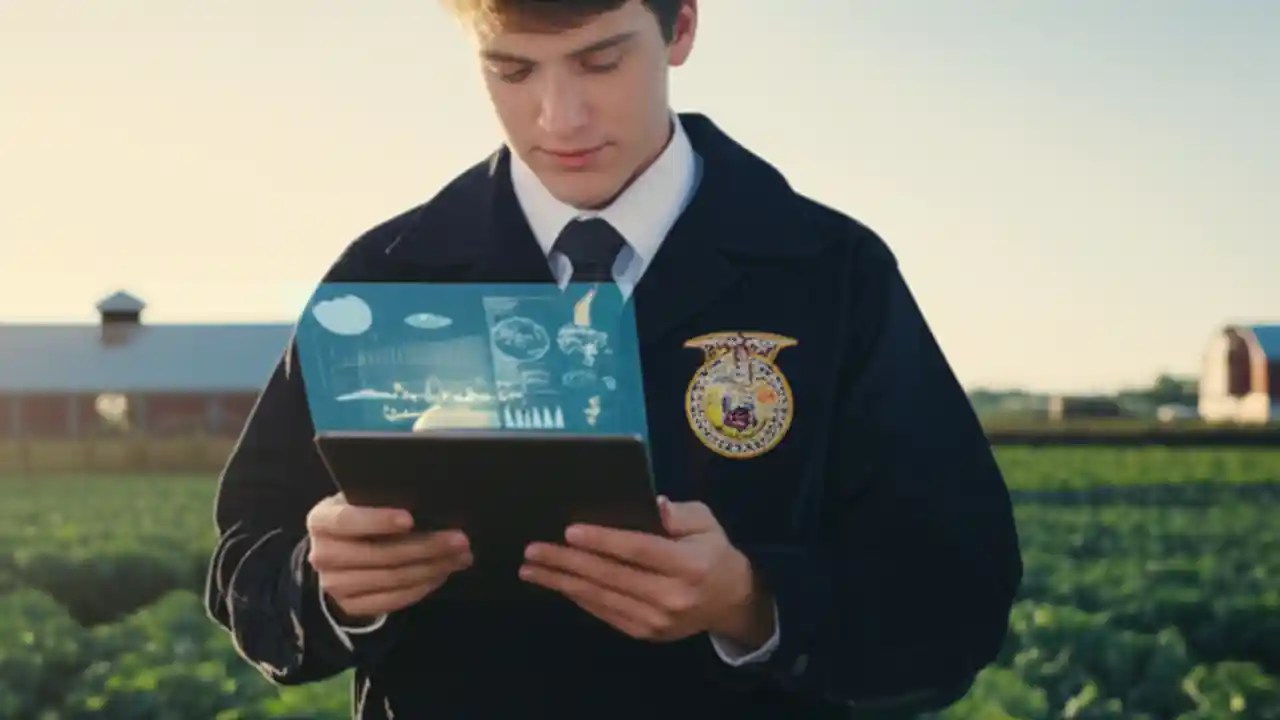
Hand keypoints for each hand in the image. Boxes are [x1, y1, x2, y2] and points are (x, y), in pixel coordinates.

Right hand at [306, 493, 471, 621]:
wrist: (337, 550)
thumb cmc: (359, 514)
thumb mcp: (360, 500)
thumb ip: (381, 499)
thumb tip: (427, 501)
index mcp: (321, 521)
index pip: (347, 521)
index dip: (378, 521)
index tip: (410, 519)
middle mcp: (322, 555)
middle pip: (379, 555)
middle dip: (425, 547)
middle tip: (460, 539)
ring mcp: (334, 585)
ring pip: (391, 579)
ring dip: (432, 568)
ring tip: (460, 556)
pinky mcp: (351, 606)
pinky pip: (393, 600)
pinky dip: (422, 586)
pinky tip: (442, 573)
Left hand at [519, 497, 774, 645]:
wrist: (729, 600)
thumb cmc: (712, 551)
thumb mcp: (705, 522)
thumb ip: (679, 513)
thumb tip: (653, 505)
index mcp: (688, 565)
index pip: (638, 550)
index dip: (603, 541)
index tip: (569, 531)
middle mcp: (671, 597)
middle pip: (610, 576)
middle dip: (567, 562)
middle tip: (533, 550)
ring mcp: (656, 620)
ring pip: (600, 598)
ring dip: (561, 582)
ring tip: (531, 569)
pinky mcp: (644, 632)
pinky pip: (603, 613)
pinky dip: (577, 597)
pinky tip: (557, 583)